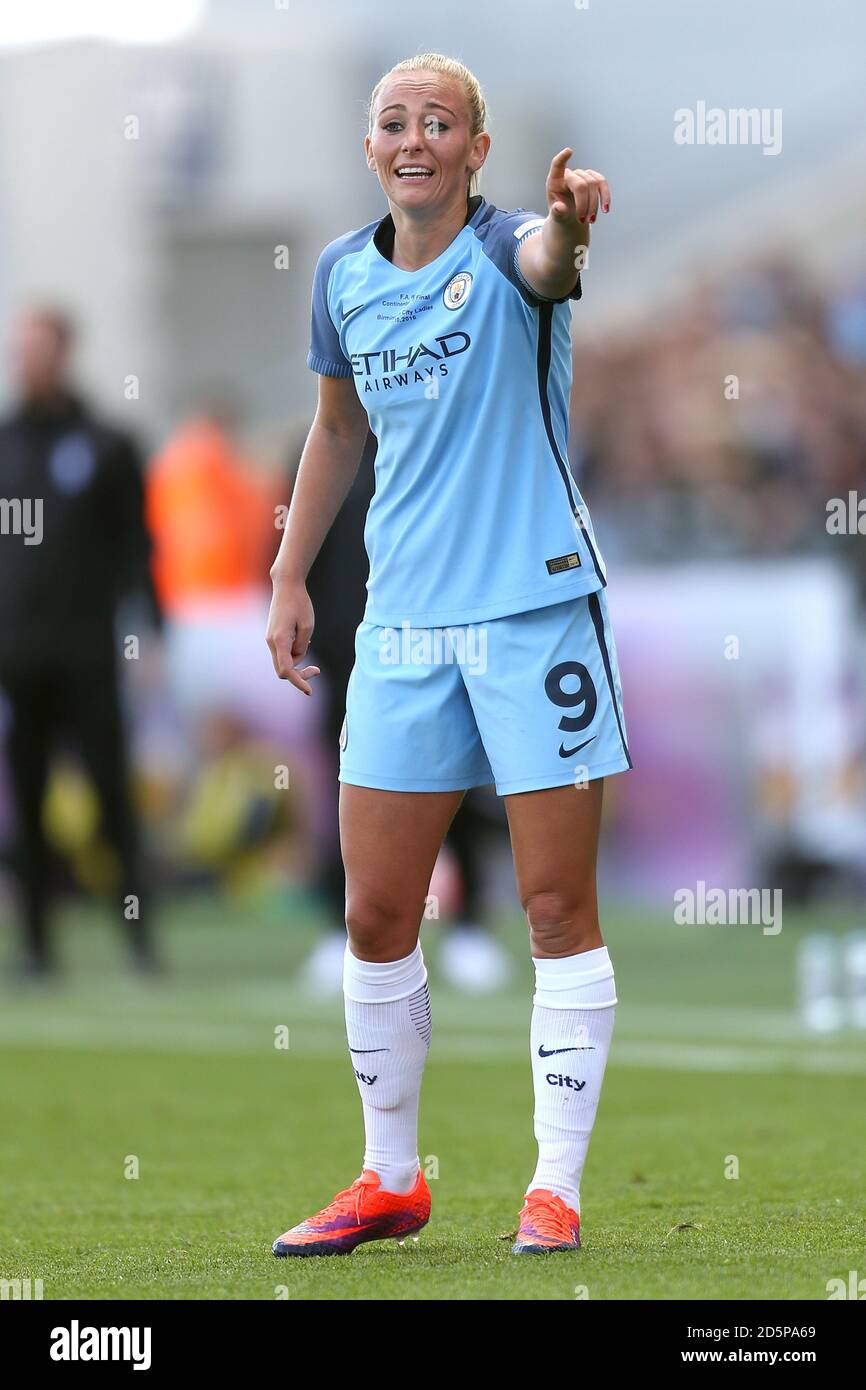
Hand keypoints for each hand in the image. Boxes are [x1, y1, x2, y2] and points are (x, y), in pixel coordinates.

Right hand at [265, 576, 319, 695]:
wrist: (286, 585)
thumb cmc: (299, 603)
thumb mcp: (308, 626)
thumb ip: (302, 647)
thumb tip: (298, 658)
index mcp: (279, 641)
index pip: (287, 671)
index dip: (298, 683)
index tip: (310, 691)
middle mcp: (271, 642)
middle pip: (283, 670)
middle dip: (299, 674)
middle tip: (318, 670)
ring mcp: (270, 639)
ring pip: (283, 661)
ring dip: (298, 660)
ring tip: (309, 640)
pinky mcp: (273, 636)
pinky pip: (283, 652)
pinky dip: (294, 652)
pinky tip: (304, 640)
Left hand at [546, 149, 610, 225]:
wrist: (570, 216)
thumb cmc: (561, 213)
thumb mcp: (556, 215)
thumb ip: (556, 212)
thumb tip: (559, 208)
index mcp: (555, 180)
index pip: (557, 166)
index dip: (563, 158)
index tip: (569, 151)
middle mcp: (569, 174)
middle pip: (581, 184)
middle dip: (584, 204)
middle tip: (582, 221)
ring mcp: (582, 175)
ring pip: (593, 185)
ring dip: (594, 205)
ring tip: (591, 221)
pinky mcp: (594, 179)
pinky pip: (602, 183)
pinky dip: (605, 196)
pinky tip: (605, 210)